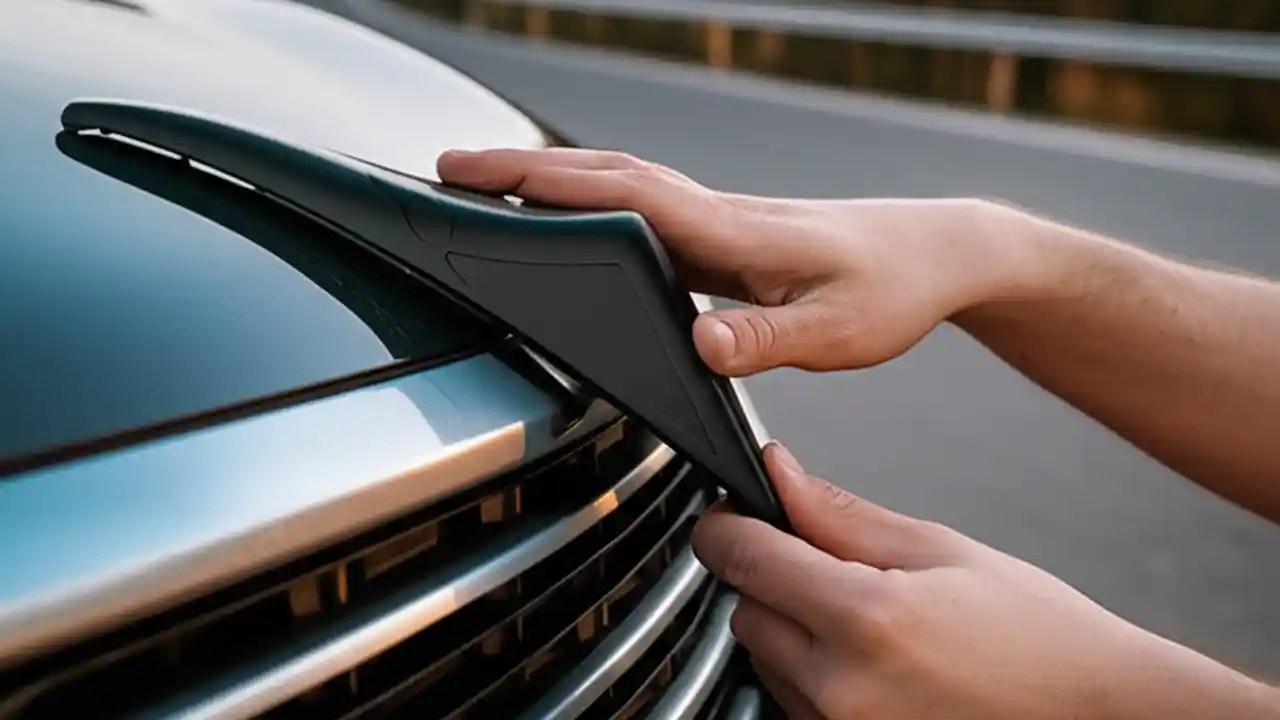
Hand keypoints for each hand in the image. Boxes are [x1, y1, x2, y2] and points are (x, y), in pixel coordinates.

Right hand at [438, 148, 1025, 375]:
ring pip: (620, 186)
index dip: (540, 184)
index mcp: (731, 230)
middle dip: (520, 170)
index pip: (618, 195)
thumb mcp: (839, 331)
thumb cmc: (894, 286)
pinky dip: (595, 203)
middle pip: (602, 177)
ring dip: (552, 180)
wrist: (939, 251)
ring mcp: (720, 222)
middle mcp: (716, 215)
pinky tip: (578, 222)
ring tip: (491, 188)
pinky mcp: (728, 238)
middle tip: (448, 170)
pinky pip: (645, 211)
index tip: (471, 178)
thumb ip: (767, 337)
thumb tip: (698, 344)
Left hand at [692, 443, 1279, 718]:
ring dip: (794, 632)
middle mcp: (841, 690)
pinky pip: (793, 704)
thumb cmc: (1041, 638)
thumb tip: (779, 473)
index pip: (744, 559)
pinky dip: (815, 677)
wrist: (1100, 716)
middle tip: (832, 569)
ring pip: (765, 659)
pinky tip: (874, 665)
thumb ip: (842, 514)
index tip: (730, 515)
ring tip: (874, 625)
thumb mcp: (942, 550)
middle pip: (746, 611)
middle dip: (772, 579)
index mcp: (866, 621)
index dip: (727, 526)